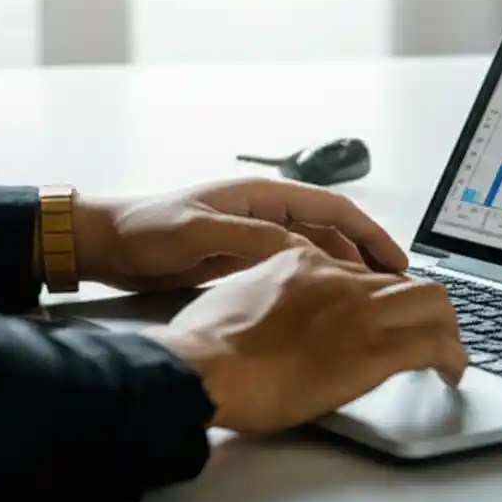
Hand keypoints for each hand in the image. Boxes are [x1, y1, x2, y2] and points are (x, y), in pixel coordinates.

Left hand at [71, 178, 407, 291]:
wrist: (105, 246)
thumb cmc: (145, 231)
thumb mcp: (198, 232)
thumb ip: (249, 239)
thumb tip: (301, 250)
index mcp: (261, 196)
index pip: (332, 209)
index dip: (368, 233)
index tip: (395, 260)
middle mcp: (263, 213)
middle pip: (331, 231)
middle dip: (365, 255)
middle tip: (394, 287)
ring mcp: (253, 237)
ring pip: (315, 252)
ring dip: (344, 271)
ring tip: (369, 299)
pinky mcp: (240, 260)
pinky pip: (292, 269)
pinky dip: (316, 283)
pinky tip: (326, 305)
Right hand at [146, 246, 464, 432]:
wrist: (204, 366)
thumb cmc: (204, 345)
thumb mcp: (234, 297)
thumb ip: (263, 296)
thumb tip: (268, 316)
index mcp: (303, 262)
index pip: (361, 271)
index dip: (380, 295)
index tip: (384, 314)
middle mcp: (338, 279)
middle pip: (404, 281)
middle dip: (424, 308)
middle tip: (428, 333)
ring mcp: (359, 313)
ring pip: (433, 302)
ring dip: (448, 329)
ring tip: (449, 354)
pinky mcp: (372, 352)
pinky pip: (433, 345)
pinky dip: (452, 358)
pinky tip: (452, 373)